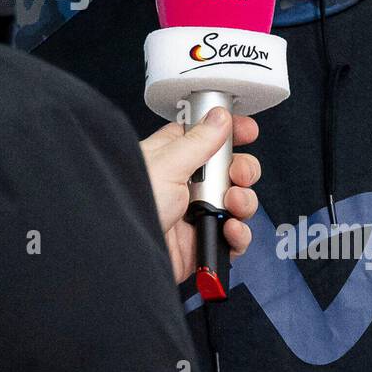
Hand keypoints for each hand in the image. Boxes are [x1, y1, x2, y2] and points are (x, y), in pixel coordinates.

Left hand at [138, 108, 260, 284]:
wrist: (123, 254)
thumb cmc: (128, 205)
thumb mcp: (167, 165)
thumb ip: (198, 141)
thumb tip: (218, 116)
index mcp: (172, 156)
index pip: (207, 136)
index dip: (229, 132)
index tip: (247, 131)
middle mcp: (186, 183)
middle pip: (230, 169)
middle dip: (242, 170)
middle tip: (237, 174)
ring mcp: (196, 214)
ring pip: (237, 202)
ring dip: (243, 201)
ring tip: (232, 204)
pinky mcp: (202, 242)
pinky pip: (234, 237)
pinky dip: (239, 234)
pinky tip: (230, 230)